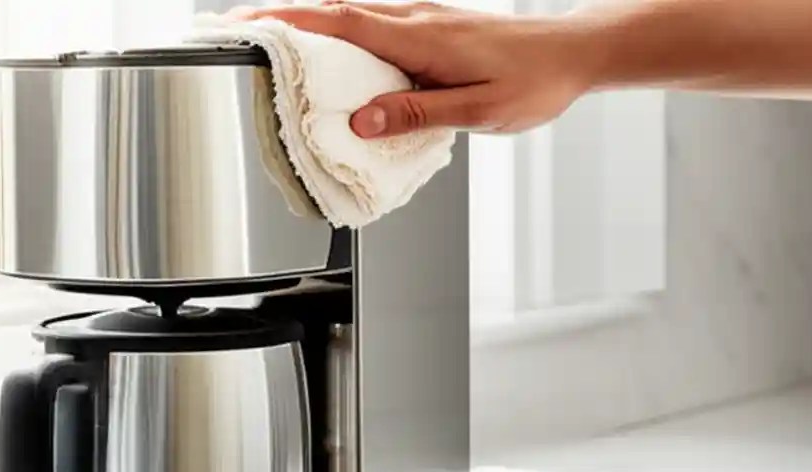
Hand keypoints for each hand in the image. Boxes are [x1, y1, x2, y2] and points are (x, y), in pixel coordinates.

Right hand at [233, 1, 602, 136]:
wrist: (573, 53)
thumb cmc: (533, 81)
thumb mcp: (477, 109)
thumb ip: (416, 113)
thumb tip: (362, 120)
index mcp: (419, 37)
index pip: (338, 21)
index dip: (287, 21)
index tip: (246, 25)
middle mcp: (414, 20)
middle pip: (332, 11)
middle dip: (281, 19)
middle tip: (238, 33)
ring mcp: (421, 21)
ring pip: (350, 17)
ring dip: (307, 26)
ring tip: (271, 47)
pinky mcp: (429, 29)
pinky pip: (371, 27)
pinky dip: (339, 35)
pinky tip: (331, 58)